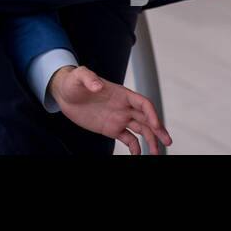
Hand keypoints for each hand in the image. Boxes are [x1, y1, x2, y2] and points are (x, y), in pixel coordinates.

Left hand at [49, 65, 171, 154]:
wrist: (64, 94)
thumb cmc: (73, 82)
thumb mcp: (79, 76)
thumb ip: (89, 78)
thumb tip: (97, 85)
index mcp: (121, 94)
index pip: (142, 103)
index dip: (151, 113)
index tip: (155, 124)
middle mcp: (124, 107)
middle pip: (147, 118)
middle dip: (158, 129)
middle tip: (167, 141)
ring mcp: (119, 118)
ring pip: (141, 130)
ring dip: (150, 140)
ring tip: (155, 153)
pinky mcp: (111, 128)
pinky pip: (128, 139)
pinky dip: (135, 147)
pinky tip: (138, 154)